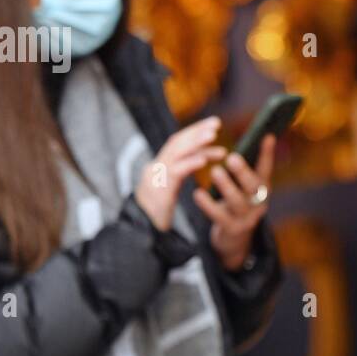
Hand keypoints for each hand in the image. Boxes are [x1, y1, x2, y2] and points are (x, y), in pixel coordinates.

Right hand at [135, 117, 226, 231]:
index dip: (194, 132)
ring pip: (175, 152)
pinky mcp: (158, 189)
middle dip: (197, 130)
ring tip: (213, 135)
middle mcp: (155, 167)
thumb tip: (202, 156)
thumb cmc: (157, 213)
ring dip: (195, 141)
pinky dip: (190, 163)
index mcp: (159, 166)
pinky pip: (175, 172)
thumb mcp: (170, 188)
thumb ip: (182, 171)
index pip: (177, 143)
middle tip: (217, 123)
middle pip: (176, 142)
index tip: (213, 126)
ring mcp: (155, 176)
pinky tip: (204, 159)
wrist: (139, 232)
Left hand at [192, 135, 275, 270]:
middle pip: (254, 187)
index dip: (267, 153)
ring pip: (238, 202)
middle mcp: (259, 202)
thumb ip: (243, 169)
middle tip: (232, 158)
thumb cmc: (235, 203)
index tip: (266, 135)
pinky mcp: (233, 229)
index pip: (266, 168)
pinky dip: (208, 205)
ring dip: (227, 186)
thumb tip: (243, 140)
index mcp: (262, 188)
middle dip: (243, 172)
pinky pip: (220, 216)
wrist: (234, 237)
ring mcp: (248, 218)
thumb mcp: (243, 186)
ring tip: (215, 171)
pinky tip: (197, 193)